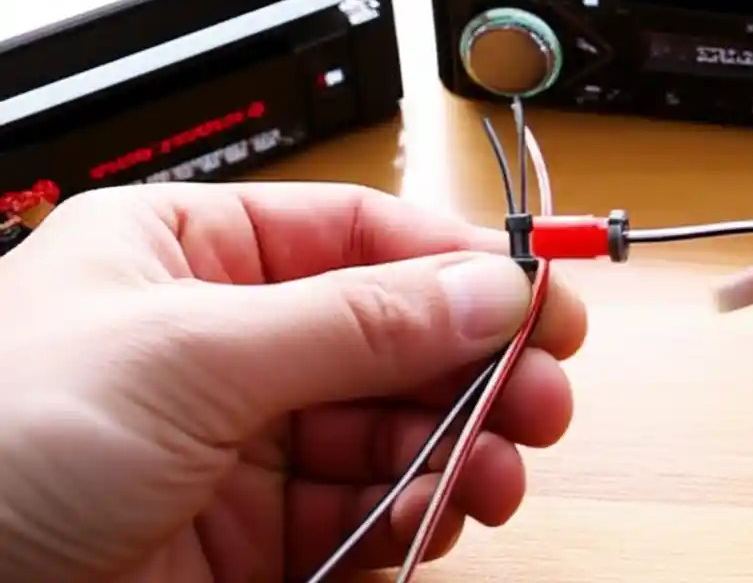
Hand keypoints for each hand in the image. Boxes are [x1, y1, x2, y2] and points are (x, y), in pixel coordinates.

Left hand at [0, 182, 585, 582]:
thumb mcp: (188, 356)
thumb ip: (354, 323)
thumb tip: (483, 289)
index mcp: (188, 257)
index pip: (357, 236)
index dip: (454, 260)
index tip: (537, 292)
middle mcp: (222, 344)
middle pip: (391, 336)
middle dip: (473, 363)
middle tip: (544, 391)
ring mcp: (240, 443)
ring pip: (389, 429)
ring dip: (458, 446)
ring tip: (499, 469)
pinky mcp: (250, 537)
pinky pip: (363, 510)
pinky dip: (411, 515)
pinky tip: (431, 517)